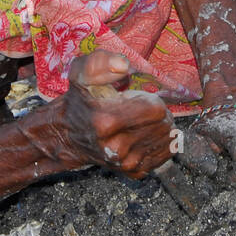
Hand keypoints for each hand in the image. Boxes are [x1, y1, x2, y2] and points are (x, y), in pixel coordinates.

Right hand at [53, 51, 175, 177]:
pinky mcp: (135, 172)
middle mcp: (118, 147)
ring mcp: (127, 163)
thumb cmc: (80, 102)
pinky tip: (144, 136)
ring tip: (142, 122)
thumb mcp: (81, 74)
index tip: (139, 98)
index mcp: (106, 121)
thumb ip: (99, 63)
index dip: (152, 100)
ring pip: (167, 140)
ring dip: (161, 128)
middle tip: (143, 109)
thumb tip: (123, 64)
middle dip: (159, 114)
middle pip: (164, 125)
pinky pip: (165, 155)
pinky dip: (161, 143)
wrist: (68, 136)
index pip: (156, 110)